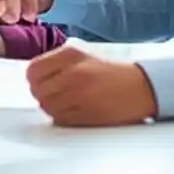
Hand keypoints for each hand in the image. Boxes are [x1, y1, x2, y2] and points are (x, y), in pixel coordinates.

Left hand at [26, 45, 158, 126]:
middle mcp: (73, 73)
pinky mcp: (86, 113)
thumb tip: (33, 76)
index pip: (33, 70)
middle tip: (54, 94)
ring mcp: (79, 94)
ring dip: (52, 107)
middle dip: (42, 94)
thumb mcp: (83, 55)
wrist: (141, 88)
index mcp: (71, 55)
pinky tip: (74, 110)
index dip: (34, 79)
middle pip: (38, 90)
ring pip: (47, 106)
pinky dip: (62, 117)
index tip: (41, 82)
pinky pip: (60, 118)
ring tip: (66, 102)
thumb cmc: (111, 72)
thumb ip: (57, 62)